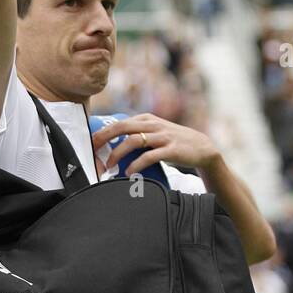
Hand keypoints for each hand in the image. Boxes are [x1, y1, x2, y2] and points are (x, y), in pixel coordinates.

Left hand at [92, 113, 220, 174]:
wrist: (201, 148)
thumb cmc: (173, 142)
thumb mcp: (155, 132)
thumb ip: (137, 134)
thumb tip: (112, 144)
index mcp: (147, 119)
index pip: (119, 122)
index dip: (103, 132)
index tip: (91, 143)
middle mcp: (153, 124)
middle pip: (122, 127)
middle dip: (104, 138)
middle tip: (92, 151)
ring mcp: (162, 136)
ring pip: (133, 141)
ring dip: (117, 154)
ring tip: (108, 166)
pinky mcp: (171, 149)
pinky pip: (149, 156)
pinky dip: (136, 165)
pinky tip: (128, 173)